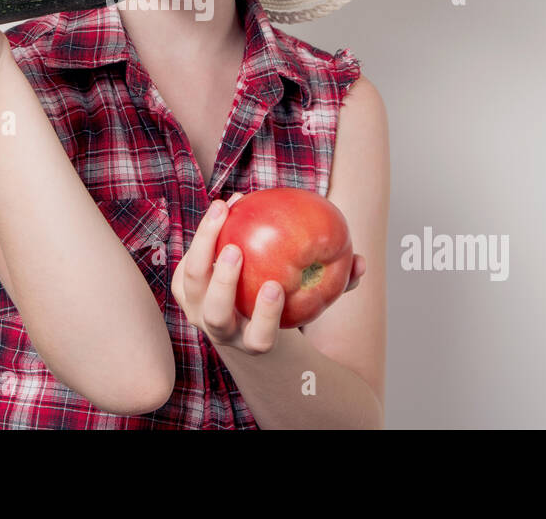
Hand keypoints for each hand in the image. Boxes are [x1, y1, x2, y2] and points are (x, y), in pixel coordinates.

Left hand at [171, 192, 366, 356]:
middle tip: (234, 249)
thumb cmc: (288, 306)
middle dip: (222, 283)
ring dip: (203, 245)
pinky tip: (228, 204)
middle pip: (214, 314)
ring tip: (224, 210)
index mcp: (254, 342)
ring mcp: (196, 311)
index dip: (265, 315)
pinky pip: (189, 260)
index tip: (275, 287)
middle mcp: (222, 331)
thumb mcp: (313, 300)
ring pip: (190, 284)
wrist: (243, 323)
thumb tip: (361, 262)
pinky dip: (205, 232)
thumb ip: (337, 283)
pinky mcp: (184, 289)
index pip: (259, 337)